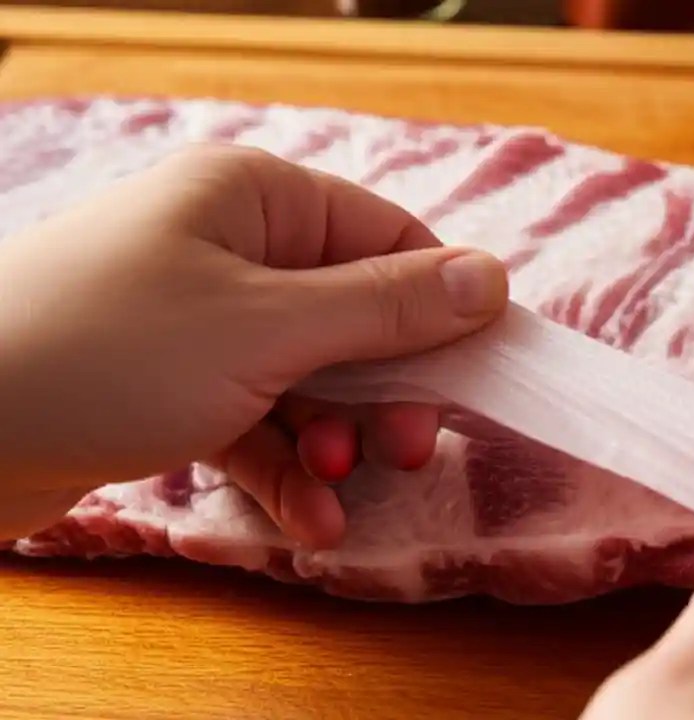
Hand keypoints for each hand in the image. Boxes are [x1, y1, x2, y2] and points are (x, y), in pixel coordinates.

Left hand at [0, 144, 507, 544]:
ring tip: (331, 492)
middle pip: (354, 319)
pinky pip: (257, 420)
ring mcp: (199, 321)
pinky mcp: (171, 387)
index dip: (440, 311)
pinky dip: (285, 468)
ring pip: (310, 381)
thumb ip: (387, 309)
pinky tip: (304, 520)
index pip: (388, 243)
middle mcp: (231, 249)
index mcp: (257, 201)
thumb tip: (493, 278)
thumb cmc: (111, 351)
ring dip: (334, 444)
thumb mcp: (268, 327)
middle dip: (382, 394)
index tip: (473, 379)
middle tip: (406, 450)